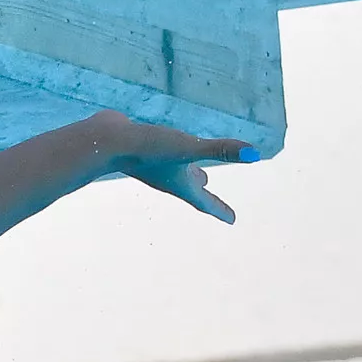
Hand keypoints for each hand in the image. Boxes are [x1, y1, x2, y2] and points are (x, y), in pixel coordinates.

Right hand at [91, 110, 259, 223]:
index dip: (221, 209)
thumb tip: (255, 155)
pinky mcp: (144, 150)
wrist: (106, 141)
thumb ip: (221, 150)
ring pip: (178, 173)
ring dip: (191, 175)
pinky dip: (174, 156)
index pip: (206, 201)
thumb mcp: (189, 148)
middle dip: (205, 195)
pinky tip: (171, 146)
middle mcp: (168, 178)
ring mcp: (154, 165)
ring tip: (201, 174)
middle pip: (192, 189)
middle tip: (216, 203)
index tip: (233, 220)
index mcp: (181, 184)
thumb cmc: (149, 149)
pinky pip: (163, 155)